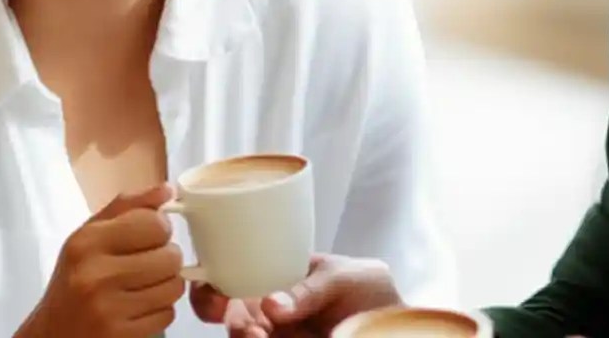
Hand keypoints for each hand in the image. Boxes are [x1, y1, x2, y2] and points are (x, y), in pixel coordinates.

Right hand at [20, 185, 183, 337]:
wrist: (53, 332)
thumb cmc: (74, 279)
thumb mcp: (89, 235)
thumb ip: (128, 207)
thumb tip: (166, 189)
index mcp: (87, 242)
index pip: (154, 223)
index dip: (159, 229)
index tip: (149, 236)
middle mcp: (96, 274)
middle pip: (170, 256)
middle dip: (166, 258)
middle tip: (148, 263)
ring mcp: (109, 309)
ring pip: (174, 287)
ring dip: (166, 285)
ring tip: (144, 285)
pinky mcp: (121, 335)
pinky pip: (167, 314)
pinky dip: (159, 310)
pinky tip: (139, 307)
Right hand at [190, 254, 403, 336]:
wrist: (399, 330)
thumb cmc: (369, 292)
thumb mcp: (345, 277)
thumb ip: (310, 287)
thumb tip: (271, 304)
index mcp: (271, 279)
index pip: (225, 278)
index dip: (209, 291)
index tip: (218, 300)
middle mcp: (266, 312)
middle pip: (227, 317)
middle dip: (230, 323)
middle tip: (255, 332)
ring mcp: (275, 336)